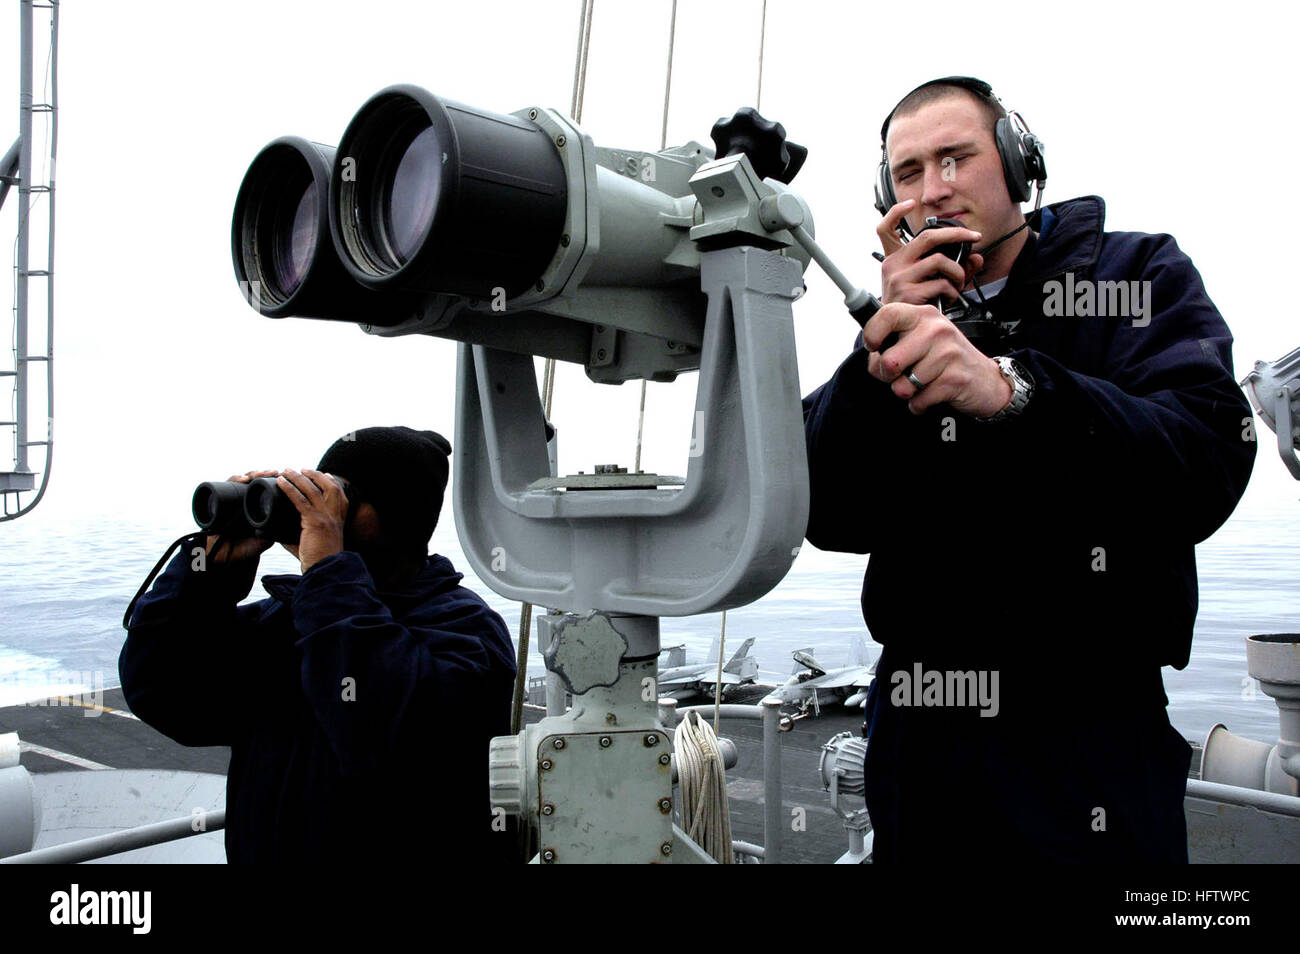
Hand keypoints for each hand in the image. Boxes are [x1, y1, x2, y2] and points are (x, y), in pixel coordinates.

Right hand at [205, 469, 278, 564]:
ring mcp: (232, 498)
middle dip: (264, 474)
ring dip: (253, 474)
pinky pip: (226, 485)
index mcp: (256, 506)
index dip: (274, 481)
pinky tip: (244, 479)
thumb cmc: (245, 547)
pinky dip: (235, 479)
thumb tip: (289, 522)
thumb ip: (275, 531)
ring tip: (262, 474)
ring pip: (242, 479)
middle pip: (255, 480)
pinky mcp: (219, 499)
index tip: (287, 478)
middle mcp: (244, 499)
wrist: (224, 557)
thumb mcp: (265, 539)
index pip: (266, 488)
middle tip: (275, 472)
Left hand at [277, 467, 347, 572]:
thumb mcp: (316, 542)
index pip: (340, 495)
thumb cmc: (319, 560)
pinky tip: (282, 482)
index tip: (324, 474)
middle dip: (317, 475)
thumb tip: (278, 531)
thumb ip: (301, 533)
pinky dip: (290, 488)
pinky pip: (300, 500)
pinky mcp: (314, 522)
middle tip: (303, 469)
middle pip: (330, 486)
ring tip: (287, 470)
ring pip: (313, 489)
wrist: (324, 570)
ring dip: (299, 477)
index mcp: (339, 520)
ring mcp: (326, 518)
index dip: (332, 482)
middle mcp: (335, 516)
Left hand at [862, 302, 1011, 417]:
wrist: (986, 380)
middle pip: (890, 361)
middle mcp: (936, 330)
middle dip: (888, 377)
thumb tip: (874, 359)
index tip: (874, 347)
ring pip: (903, 386)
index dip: (872, 334)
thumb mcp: (920, 341)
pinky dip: (920, 405)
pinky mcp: (954, 379)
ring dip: (907, 393)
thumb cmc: (945, 361)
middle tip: (901, 375)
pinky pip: (918, 401)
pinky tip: (932, 395)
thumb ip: (894, 344)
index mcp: (923, 316)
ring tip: (922, 384)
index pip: (887, 314)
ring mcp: (947, 354)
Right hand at [877, 200, 983, 305]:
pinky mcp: (909, 293)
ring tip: (958, 283)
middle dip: (957, 234)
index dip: (896, 213)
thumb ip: (954, 268)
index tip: (910, 204)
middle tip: (974, 238)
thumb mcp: (928, 283)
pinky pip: (942, 283)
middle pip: (927, 237)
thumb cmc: (914, 306)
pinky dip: (953, 291)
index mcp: (894, 260)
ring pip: (941, 261)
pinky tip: (949, 298)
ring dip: (958, 272)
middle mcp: (893, 265)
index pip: (885, 229)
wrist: (898, 335)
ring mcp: (899, 278)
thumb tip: (976, 259)